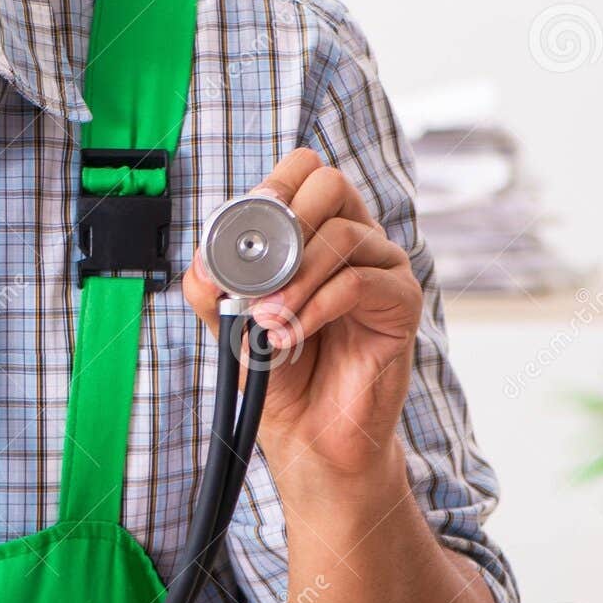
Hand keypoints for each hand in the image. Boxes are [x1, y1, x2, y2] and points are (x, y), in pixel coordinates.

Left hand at [181, 148, 422, 484]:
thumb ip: (211, 289)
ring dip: (294, 276)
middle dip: (286, 223)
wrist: (309, 432)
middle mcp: (352, 238)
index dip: (274, 185)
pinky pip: (361, 282)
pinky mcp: (400, 303)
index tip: (244, 225)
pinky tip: (292, 333)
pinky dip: (317, 305)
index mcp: (313, 230)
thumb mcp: (230, 323)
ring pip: (343, 234)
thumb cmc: (276, 371)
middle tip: (258, 271)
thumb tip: (201, 262)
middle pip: (331, 183)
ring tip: (267, 319)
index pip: (305, 171)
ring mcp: (381, 267)